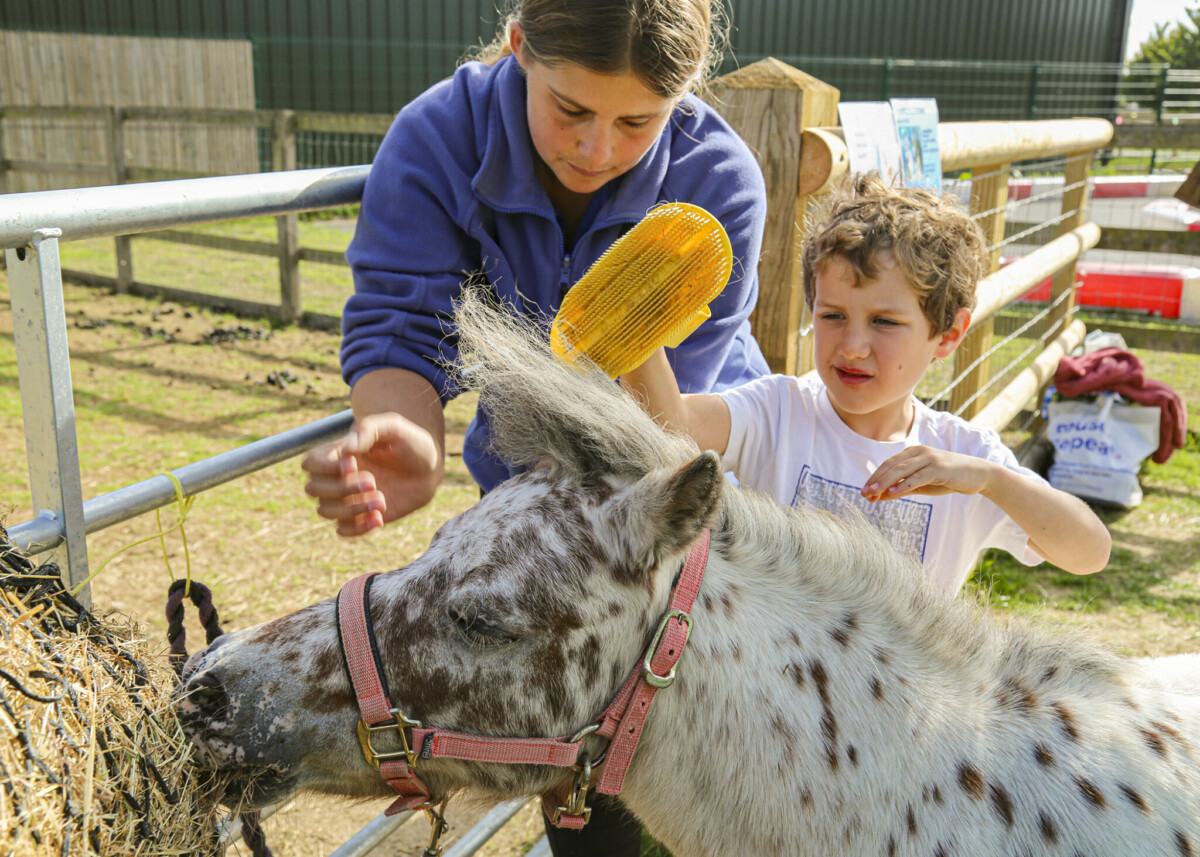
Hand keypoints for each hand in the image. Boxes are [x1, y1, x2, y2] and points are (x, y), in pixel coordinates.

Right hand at [302, 412, 442, 535]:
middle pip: (313, 489)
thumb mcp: (393, 427)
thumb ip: (368, 430)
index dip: (326, 467)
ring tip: (382, 501)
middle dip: (341, 489)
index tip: (354, 464)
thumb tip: (346, 449)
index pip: (311, 463)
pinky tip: (379, 519)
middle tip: (373, 482)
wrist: (429, 469)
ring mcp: (347, 498)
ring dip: (351, 509)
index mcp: (339, 453)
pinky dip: (357, 528)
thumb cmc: (409, 442)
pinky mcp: (360, 516)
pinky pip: (343, 530)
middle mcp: (336, 477)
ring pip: (326, 511)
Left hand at [860, 445, 991, 501]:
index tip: (864, 493)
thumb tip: (880, 496)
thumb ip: (902, 488)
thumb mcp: (922, 485)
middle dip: (875, 481)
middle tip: (864, 494)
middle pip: (891, 466)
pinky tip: (892, 494)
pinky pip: (917, 477)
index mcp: (912, 453)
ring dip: (884, 483)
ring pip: (901, 471)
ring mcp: (929, 458)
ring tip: (873, 494)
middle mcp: (918, 452)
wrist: (978, 475)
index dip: (874, 478)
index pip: (888, 465)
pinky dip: (903, 486)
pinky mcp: (939, 468)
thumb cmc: (948, 479)